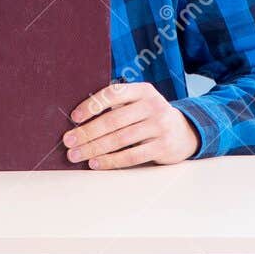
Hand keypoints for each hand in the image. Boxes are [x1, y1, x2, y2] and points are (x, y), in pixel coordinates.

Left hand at [61, 80, 200, 168]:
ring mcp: (159, 126)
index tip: (74, 117)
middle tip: (69, 141)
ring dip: (94, 148)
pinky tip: (96, 163)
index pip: (113, 94)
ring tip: (77, 155)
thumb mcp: (140, 102)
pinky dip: (111, 160)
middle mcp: (152, 106)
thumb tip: (79, 119)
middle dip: (87, 132)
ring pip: (120, 140)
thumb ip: (118, 105)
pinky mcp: (162, 146)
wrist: (185, 132)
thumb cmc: (150, 116)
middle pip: (113, 120)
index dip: (92, 105)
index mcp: (143, 90)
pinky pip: (131, 156)